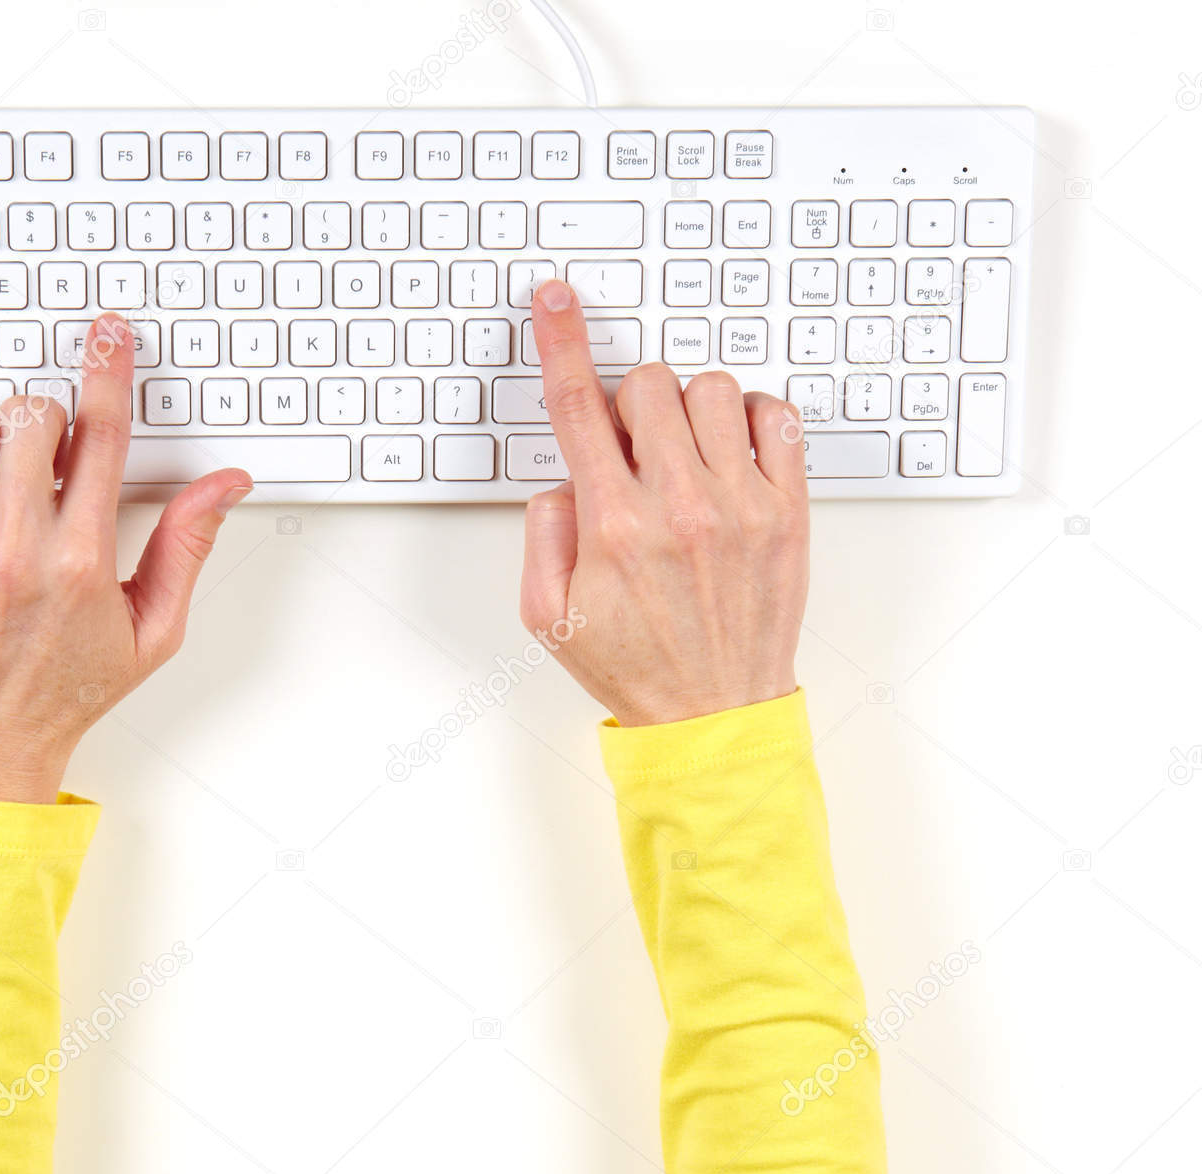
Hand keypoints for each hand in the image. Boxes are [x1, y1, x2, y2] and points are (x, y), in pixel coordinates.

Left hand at [0, 311, 251, 801]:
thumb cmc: (66, 693)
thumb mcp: (152, 631)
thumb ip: (186, 548)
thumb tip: (224, 485)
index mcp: (83, 561)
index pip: (100, 437)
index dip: (108, 371)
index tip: (108, 334)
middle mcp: (16, 548)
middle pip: (31, 418)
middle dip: (49, 415)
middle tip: (53, 446)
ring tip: (6, 460)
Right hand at [520, 280, 808, 726]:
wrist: (713, 715)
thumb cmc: (636, 667)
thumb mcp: (548, 616)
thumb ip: (542, 534)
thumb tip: (567, 478)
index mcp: (614, 528)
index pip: (578, 408)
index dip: (561, 341)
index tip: (557, 300)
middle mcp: (680, 508)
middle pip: (649, 385)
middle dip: (629, 404)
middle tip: (631, 451)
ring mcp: (742, 506)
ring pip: (712, 390)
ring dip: (688, 409)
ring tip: (684, 457)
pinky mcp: (788, 513)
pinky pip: (778, 418)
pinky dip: (752, 419)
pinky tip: (732, 455)